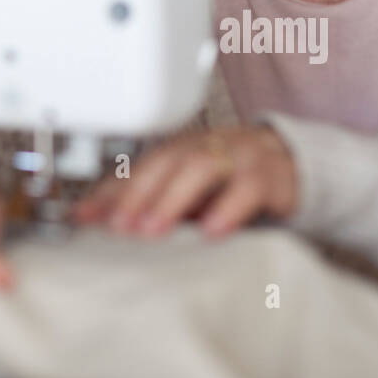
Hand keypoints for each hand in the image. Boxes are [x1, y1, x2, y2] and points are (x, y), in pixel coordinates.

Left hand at [73, 124, 298, 238]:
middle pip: (164, 162)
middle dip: (137, 194)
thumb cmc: (231, 184)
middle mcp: (204, 147)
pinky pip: (247, 186)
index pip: (137, 168)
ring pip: (201, 167)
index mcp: (179, 151)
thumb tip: (95, 224)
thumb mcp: (190, 196)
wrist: (293, 166)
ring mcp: (237, 156)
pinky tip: (213, 230)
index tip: (84, 219)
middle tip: (119, 226)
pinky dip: (228, 208)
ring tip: (153, 229)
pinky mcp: (269, 175)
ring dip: (172, 199)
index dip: (109, 192)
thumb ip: (150, 206)